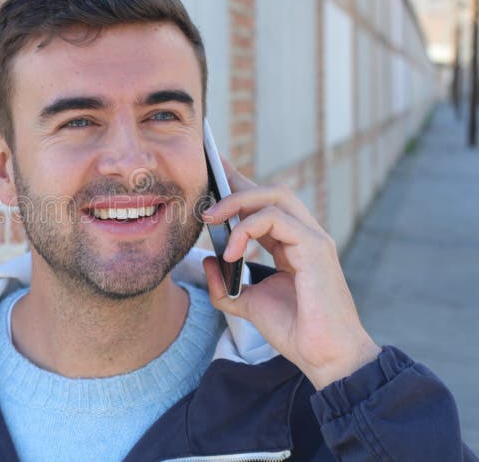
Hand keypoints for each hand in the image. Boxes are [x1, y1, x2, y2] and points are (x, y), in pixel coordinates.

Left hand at [202, 158, 379, 389]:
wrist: (325, 357)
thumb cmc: (296, 331)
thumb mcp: (249, 304)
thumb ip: (226, 285)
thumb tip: (208, 260)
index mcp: (292, 245)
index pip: (265, 205)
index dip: (239, 186)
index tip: (213, 173)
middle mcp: (305, 236)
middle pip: (271, 192)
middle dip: (235, 185)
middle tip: (205, 196)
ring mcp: (313, 239)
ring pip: (274, 196)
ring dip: (237, 203)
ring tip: (210, 219)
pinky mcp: (316, 248)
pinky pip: (276, 219)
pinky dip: (247, 230)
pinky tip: (232, 252)